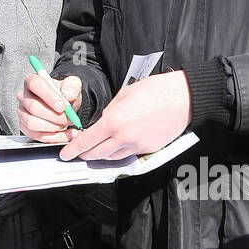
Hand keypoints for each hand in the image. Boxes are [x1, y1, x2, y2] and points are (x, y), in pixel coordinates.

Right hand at [17, 72, 82, 142]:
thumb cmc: (63, 95)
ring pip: (32, 123)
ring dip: (53, 127)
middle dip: (54, 116)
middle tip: (67, 118)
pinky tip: (66, 134)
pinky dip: (54, 137)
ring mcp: (22, 113)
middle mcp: (24, 96)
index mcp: (32, 81)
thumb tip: (68, 94)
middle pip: (33, 107)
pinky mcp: (25, 128)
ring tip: (65, 124)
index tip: (62, 106)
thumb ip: (72, 86)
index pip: (35, 85)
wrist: (63, 107)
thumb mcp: (72, 85)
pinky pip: (37, 136)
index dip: (49, 96)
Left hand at [60, 71, 191, 161]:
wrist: (183, 98)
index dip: (73, 149)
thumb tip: (104, 121)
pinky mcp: (148, 149)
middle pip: (97, 154)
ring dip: (101, 155)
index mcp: (114, 121)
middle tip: (78, 153)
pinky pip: (128, 155)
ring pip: (112, 157)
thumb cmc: (156, 90)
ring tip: (96, 150)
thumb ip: (110, 110)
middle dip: (84, 155)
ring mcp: (137, 145)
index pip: (87, 141)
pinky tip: (116, 147)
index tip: (65, 154)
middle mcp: (124, 137)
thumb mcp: (125, 94)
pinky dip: (118, 153)